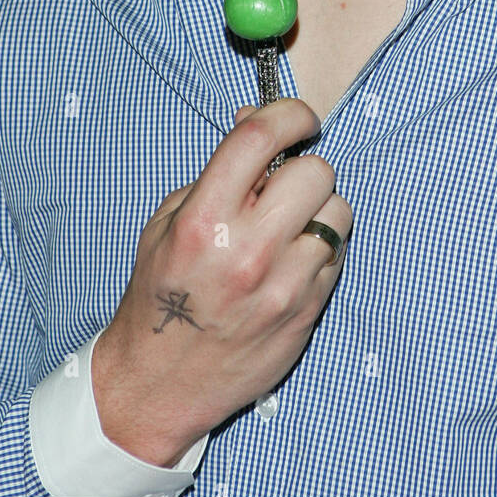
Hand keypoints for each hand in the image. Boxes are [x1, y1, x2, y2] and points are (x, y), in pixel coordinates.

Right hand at [91, 97, 351, 465]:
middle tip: (282, 188)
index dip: (289, 113)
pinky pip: (338, 255)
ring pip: (338, 212)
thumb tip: (257, 120)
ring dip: (317, 211)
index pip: (260, 138)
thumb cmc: (162, 295)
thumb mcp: (168, 223)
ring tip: (288, 229)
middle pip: (315, 172)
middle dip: (301, 170)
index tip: (298, 117)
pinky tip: (292, 262)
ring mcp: (284, 285)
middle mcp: (247, 250)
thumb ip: (219, 172)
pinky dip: (321, 249)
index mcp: (204, 220)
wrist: (159, 383)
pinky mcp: (307, 313)